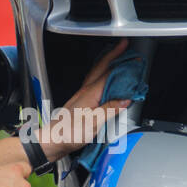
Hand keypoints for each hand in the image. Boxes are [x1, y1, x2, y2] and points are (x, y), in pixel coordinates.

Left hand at [39, 40, 134, 160]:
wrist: (52, 141)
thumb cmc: (68, 133)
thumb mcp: (93, 123)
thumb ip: (110, 109)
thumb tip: (125, 100)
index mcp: (89, 93)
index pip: (109, 74)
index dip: (123, 66)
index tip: (135, 59)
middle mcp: (85, 91)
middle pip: (100, 67)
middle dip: (113, 54)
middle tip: (123, 45)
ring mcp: (81, 96)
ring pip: (96, 73)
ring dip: (106, 62)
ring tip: (116, 56)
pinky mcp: (80, 103)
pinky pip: (94, 83)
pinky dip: (102, 75)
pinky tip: (105, 79)